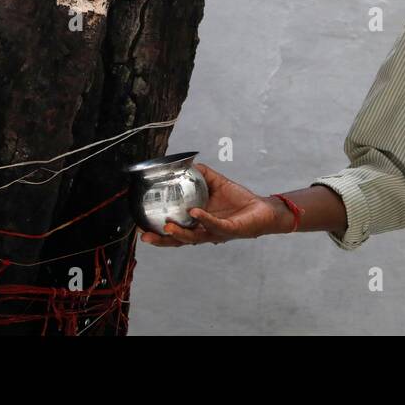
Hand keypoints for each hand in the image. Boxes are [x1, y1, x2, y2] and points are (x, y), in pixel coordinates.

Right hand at [137, 163, 282, 246]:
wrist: (262, 209)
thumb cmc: (239, 200)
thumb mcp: (216, 184)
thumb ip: (201, 174)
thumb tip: (187, 163)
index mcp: (198, 224)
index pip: (175, 232)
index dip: (159, 233)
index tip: (142, 229)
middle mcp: (205, 232)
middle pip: (179, 241)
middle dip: (162, 240)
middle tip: (146, 235)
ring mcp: (216, 232)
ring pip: (195, 238)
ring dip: (181, 233)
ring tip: (168, 227)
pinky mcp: (230, 230)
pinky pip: (215, 225)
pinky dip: (205, 219)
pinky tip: (195, 213)